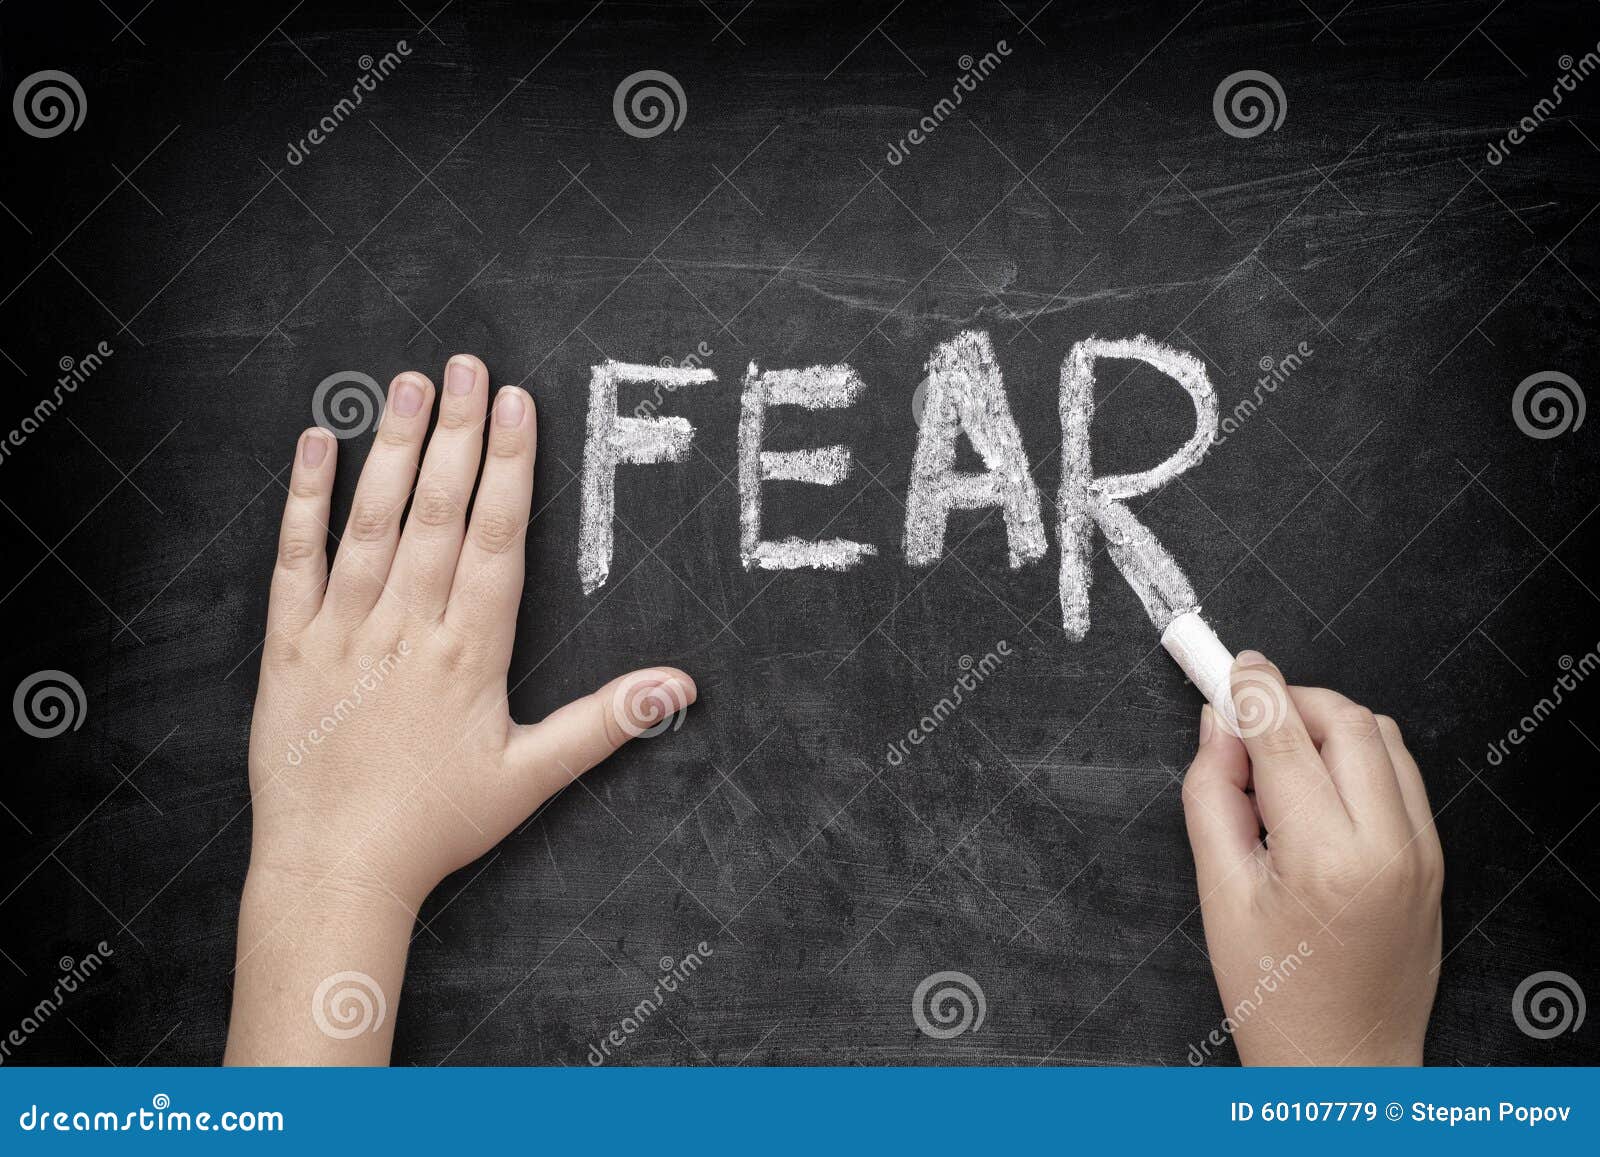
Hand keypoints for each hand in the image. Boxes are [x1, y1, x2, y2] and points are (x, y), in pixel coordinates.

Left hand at [226, 354, 694, 1064]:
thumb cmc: (437, 824)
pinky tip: (319, 444)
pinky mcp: (289, 645)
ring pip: (372, 523)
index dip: (510, 468)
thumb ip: (606, 722)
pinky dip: (304, 500)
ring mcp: (343, 631)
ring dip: (395, 450)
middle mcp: (407, 628)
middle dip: (460, 434)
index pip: (497, 539)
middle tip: (472, 365)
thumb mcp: (533, 778)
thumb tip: (680, 688)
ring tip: (412, 385)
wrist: (336, 869)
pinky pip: (294, 560)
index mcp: (470, 652)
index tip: (518, 407)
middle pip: (439, 513)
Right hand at [1181, 651, 1441, 1065]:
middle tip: (1243, 717)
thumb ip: (1212, 796)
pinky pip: (1401, 772)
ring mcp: (1422, 852)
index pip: (1287, 734)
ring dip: (1326, 723)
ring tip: (1276, 760)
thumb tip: (1219, 725)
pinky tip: (1315, 787)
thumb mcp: (1218, 895)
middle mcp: (1388, 847)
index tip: (1225, 665)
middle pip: (1345, 719)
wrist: (1344, 1068)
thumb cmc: (1275, 996)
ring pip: (1381, 735)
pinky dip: (1357, 755)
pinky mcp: (1434, 859)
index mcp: (1326, 859)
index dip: (1251, 688)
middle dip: (1290, 699)